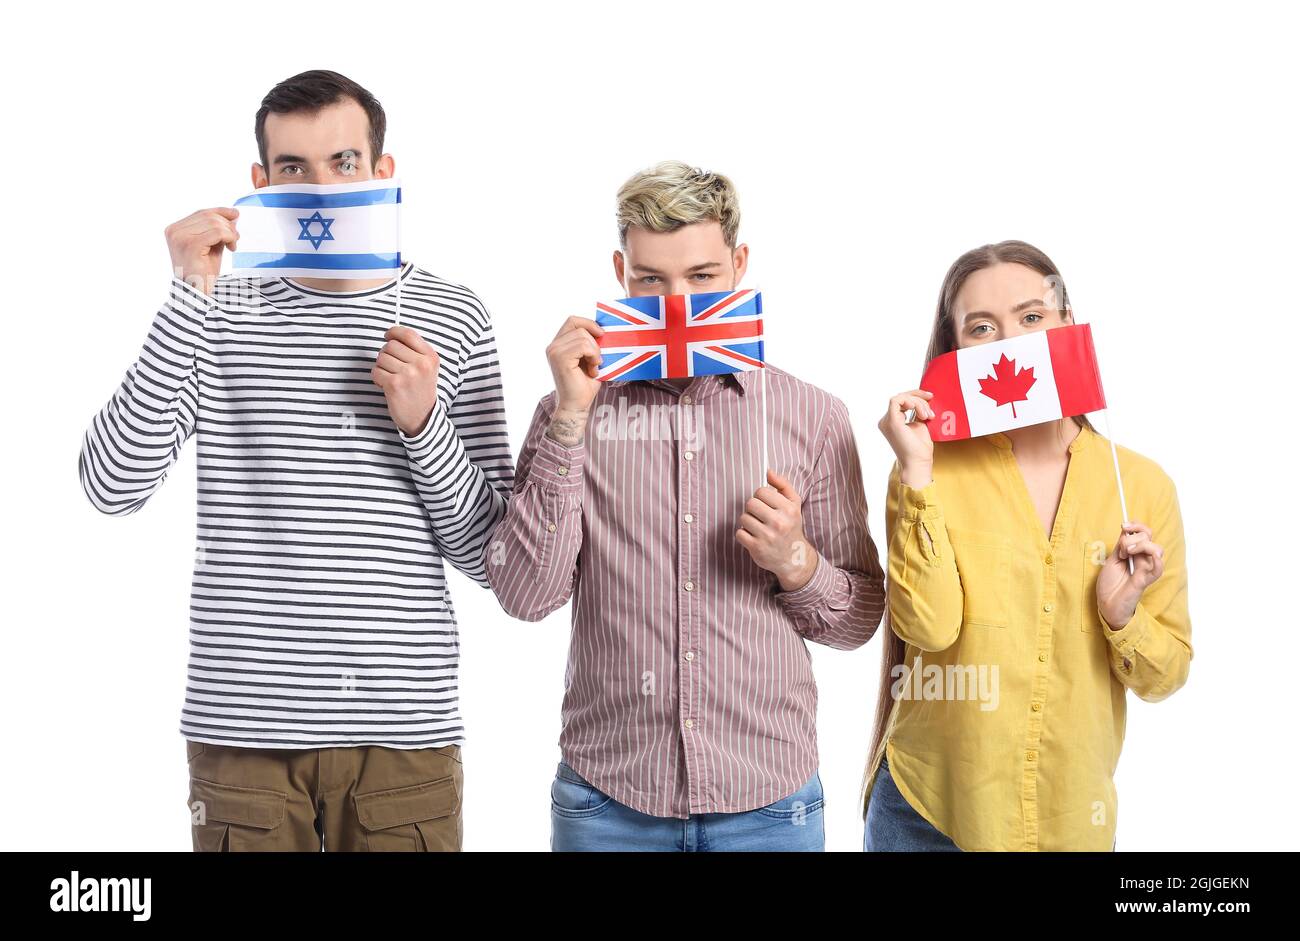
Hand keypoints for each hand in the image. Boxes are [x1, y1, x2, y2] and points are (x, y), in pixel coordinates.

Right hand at [165, 208, 238, 293]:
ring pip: (214, 223)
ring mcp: (180, 237)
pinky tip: (230, 248)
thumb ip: (218, 229)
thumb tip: (233, 213)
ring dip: (229, 233)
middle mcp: (174, 231)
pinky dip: (228, 238)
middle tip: (235, 239)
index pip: (201, 213)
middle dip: (227, 225)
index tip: (235, 215)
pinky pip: (217, 232)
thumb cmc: (203, 271)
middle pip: (208, 216)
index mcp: (175, 229)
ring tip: (231, 246)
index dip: (220, 212)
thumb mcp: (211, 245)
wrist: (197, 292)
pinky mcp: (190, 245)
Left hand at [372, 325, 440, 436]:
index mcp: (430, 357)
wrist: (422, 417)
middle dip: (386, 354)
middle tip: (392, 367)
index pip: (408, 334)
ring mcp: (408, 374)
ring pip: (381, 358)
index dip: (393, 332)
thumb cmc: (420, 390)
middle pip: (390, 345)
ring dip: (381, 367)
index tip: (388, 336)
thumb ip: (414, 350)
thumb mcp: (427, 368)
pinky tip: (386, 385)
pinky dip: (377, 378)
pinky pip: (375, 371)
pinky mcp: (394, 385)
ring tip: (391, 377)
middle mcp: (421, 364)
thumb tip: (390, 335)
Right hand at [546, 316, 603, 412]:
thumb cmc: (584, 385)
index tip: (601, 335)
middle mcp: (553, 346)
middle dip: (595, 343)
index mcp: (558, 344)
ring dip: (595, 352)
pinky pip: (584, 346)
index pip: (573, 320)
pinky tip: (592, 370)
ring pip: (583, 336)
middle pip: (580, 327)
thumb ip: (591, 343)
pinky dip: (593, 357)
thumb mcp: (589, 358)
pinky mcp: (560, 358)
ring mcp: (555, 351)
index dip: (589, 324)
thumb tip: (603, 329)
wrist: (576, 405)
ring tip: (593, 367)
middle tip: (596, 362)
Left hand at [736, 470, 818, 590]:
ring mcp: (767, 536)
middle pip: (750, 503)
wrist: (794, 557)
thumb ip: (783, 484)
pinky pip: (739, 533)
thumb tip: (768, 471)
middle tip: (760, 516)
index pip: (761, 491)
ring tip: (758, 527)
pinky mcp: (757, 548)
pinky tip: (754, 537)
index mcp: (788, 509)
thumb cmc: (791, 526)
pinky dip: (744, 535)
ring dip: (748, 522)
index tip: (765, 504)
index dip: (760, 496)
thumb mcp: (794, 504)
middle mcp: (779, 523)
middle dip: (753, 509)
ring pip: (743, 518)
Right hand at [878, 388, 934, 487]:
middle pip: (901, 397)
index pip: (901, 401)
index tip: (931, 397)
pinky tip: (919, 411)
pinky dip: (910, 401)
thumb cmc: (919, 449)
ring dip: (918, 403)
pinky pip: (897, 401)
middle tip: (931, 411)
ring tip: (928, 416)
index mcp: (892, 421)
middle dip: (919, 398)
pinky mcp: (891, 421)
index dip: (916, 396)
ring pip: (900, 398)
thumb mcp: (919, 424)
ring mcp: (886, 421)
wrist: (918, 462)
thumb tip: (924, 399)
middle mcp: (885, 421)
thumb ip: (917, 412)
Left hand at [1096, 521, 1164, 629]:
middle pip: (1148, 537)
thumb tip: (1126, 529)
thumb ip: (1121, 545)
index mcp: (1136, 552)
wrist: (1107, 603)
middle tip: (1121, 549)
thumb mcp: (1112, 559)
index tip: (1124, 525)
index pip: (1144, 533)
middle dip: (1132, 537)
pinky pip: (1157, 569)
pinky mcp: (1145, 579)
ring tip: (1125, 555)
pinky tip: (1150, 556)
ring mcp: (1146, 568)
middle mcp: (1143, 559)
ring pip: (1156, 549)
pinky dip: (1156, 560)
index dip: (1137, 525)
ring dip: (1139, 546)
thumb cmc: (1110, 583)